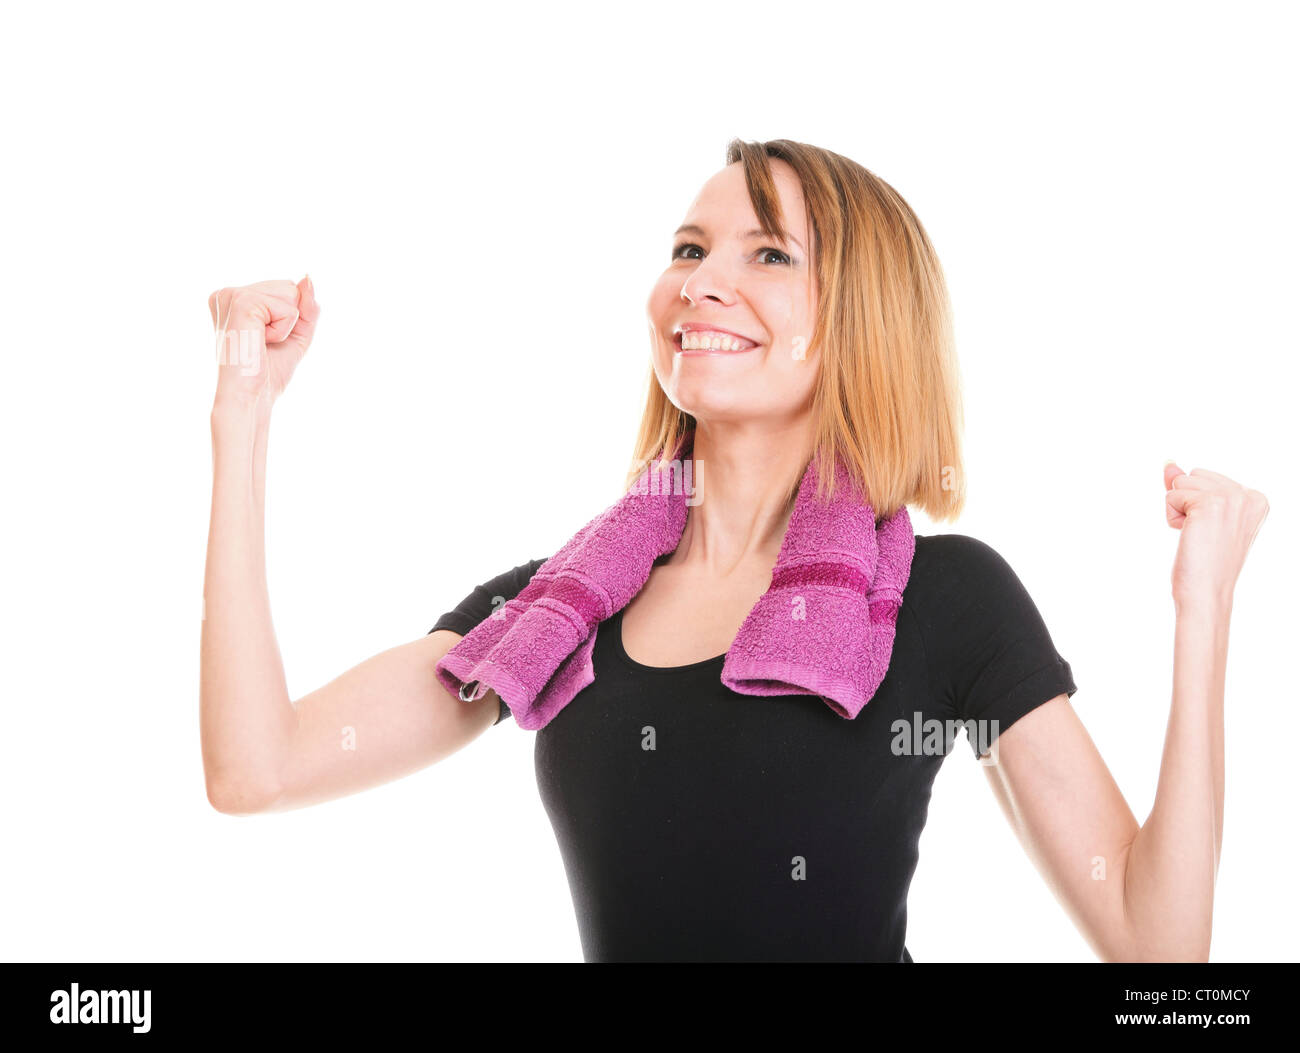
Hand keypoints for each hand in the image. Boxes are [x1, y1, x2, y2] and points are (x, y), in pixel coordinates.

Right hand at [209, 276, 320, 411]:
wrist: (250, 398)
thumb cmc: (267, 373)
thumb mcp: (296, 333)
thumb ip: (306, 305)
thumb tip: (307, 277)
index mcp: (232, 298)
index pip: (284, 289)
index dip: (289, 319)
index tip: (265, 341)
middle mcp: (227, 293)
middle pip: (288, 286)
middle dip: (290, 319)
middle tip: (264, 344)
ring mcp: (231, 295)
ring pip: (290, 293)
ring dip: (287, 325)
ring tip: (261, 343)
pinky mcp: (241, 302)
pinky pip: (288, 308)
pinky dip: (284, 329)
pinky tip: (261, 342)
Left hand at [1164, 462, 1267, 608]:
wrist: (1206, 594)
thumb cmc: (1204, 563)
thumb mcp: (1201, 518)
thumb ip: (1188, 486)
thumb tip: (1169, 464)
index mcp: (1256, 499)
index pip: (1205, 477)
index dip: (1197, 505)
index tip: (1212, 532)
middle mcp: (1248, 495)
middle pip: (1193, 476)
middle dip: (1187, 503)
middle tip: (1203, 535)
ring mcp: (1231, 498)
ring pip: (1180, 483)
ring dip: (1179, 510)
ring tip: (1197, 537)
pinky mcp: (1209, 503)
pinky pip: (1171, 495)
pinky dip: (1172, 516)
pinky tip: (1188, 536)